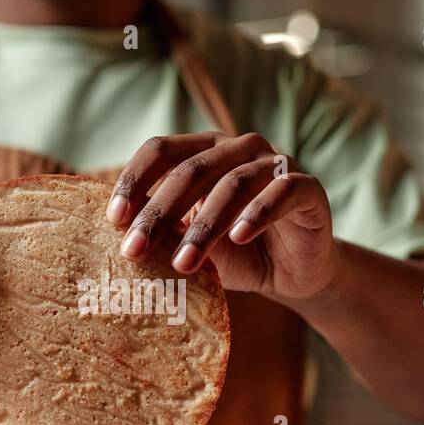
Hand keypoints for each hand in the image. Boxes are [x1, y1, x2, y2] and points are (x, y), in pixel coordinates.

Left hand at [108, 131, 334, 300]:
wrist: (293, 276)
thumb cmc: (238, 255)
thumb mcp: (195, 245)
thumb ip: (168, 232)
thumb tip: (123, 234)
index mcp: (205, 152)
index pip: (162, 150)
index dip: (135, 180)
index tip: (114, 219)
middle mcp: (239, 148)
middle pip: (192, 169)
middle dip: (159, 212)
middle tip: (134, 250)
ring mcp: (276, 164)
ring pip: (233, 183)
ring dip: (204, 225)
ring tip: (183, 263)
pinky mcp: (309, 188)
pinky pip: (282, 192)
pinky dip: (257, 213)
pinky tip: (238, 237)